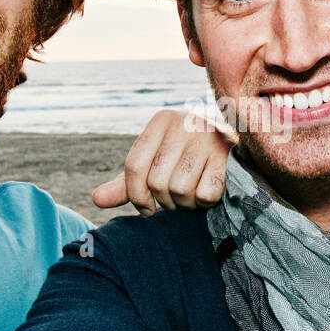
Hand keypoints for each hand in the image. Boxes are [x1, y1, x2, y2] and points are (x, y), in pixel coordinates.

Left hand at [93, 109, 236, 214]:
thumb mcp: (154, 168)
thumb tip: (96, 199)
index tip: (146, 209)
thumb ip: (126, 184)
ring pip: (180, 190)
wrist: (234, 153)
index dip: (136, 195)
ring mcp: (208, 137)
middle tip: (177, 198)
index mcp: (161, 121)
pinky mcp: (228, 156)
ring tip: (192, 195)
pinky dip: (205, 202)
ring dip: (185, 203)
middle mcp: (184, 123)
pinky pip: (205, 194)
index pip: (134, 166)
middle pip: (157, 182)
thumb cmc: (186, 162)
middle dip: (166, 201)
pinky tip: (209, 191)